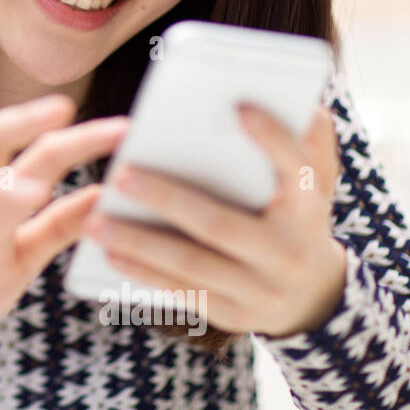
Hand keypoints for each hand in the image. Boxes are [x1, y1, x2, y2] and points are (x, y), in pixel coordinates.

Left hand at [83, 103, 347, 338]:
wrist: (311, 293)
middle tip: (120, 175)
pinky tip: (110, 253)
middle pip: (220, 224)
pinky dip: (144, 273)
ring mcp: (262, 289)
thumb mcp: (313, 178)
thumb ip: (303, 137)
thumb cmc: (296, 213)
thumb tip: (287, 95)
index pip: (297, 168)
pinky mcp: (235, 313)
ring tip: (96, 222)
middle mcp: (288, 251)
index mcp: (309, 206)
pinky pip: (182, 292)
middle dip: (167, 199)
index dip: (272, 139)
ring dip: (139, 242)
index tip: (238, 108)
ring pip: (192, 264)